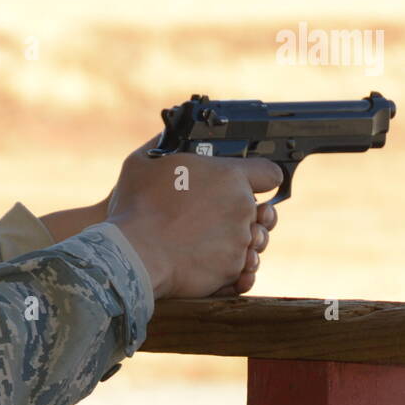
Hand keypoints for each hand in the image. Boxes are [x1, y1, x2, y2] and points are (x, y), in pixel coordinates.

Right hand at [104, 138, 282, 298]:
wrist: (135, 254)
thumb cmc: (137, 208)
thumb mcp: (142, 163)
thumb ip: (160, 145)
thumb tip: (165, 135)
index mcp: (229, 176)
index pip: (270, 173)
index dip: (260, 179)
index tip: (250, 185)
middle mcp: (243, 208)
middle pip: (261, 211)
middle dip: (243, 214)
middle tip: (216, 216)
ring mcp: (240, 241)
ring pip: (252, 241)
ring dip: (236, 241)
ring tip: (207, 241)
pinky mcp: (232, 269)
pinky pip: (241, 267)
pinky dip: (227, 266)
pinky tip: (207, 260)